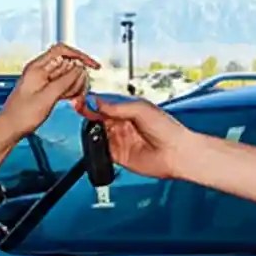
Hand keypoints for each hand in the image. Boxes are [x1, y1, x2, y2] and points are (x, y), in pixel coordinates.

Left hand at [0, 43, 99, 135]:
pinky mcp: (44, 89)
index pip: (62, 50)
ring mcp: (41, 79)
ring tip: (77, 95)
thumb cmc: (22, 115)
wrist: (10, 128)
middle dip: (78, 74)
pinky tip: (72, 97)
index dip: (80, 56)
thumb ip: (65, 81)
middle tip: (82, 87)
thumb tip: (79, 68)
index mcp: (37, 67)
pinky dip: (69, 89)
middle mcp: (39, 70)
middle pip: (66, 62)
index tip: (92, 65)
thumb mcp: (48, 97)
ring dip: (75, 83)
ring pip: (66, 73)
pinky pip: (62, 83)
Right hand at [76, 95, 195, 178]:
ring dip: (90, 130)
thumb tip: (97, 102)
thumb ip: (116, 107)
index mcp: (128, 109)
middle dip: (87, 113)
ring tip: (87, 125)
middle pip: (98, 118)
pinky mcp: (119, 156)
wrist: (176, 153)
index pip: (104, 103)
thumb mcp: (140, 109)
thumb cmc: (167, 129)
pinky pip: (102, 151)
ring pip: (97, 134)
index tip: (81, 99)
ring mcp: (120, 140)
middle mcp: (123, 124)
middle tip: (79, 109)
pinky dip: (95, 147)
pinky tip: (93, 142)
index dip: (92, 101)